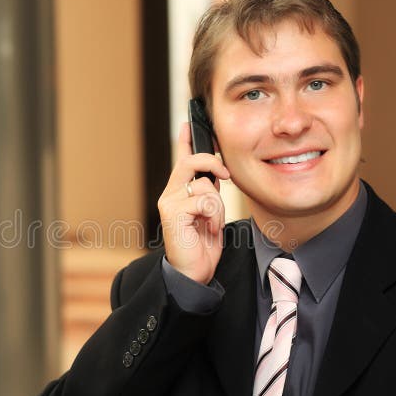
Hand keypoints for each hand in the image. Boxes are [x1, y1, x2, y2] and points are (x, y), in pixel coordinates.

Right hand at [157, 123, 229, 284]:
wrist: (193, 272)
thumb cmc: (202, 245)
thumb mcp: (210, 213)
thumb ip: (209, 193)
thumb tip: (216, 174)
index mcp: (179, 192)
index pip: (182, 159)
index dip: (186, 140)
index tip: (189, 123)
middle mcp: (170, 194)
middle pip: (191, 162)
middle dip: (212, 162)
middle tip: (225, 174)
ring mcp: (169, 202)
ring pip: (204, 184)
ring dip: (217, 205)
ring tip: (212, 222)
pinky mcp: (173, 212)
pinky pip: (204, 201)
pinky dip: (214, 215)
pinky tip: (208, 228)